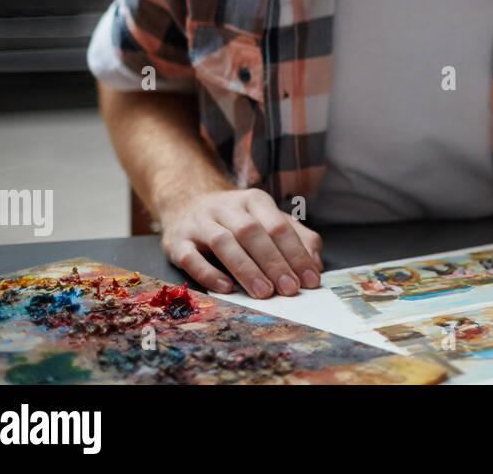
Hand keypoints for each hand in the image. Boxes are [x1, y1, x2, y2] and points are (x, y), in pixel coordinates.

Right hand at [160, 188, 322, 297]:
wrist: (186, 203)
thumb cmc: (237, 220)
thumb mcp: (269, 220)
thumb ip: (297, 238)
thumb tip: (315, 264)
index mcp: (254, 200)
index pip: (278, 226)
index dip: (296, 253)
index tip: (309, 279)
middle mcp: (227, 207)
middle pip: (253, 233)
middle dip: (274, 262)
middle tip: (289, 289)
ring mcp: (200, 223)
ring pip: (223, 242)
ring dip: (246, 269)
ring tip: (264, 292)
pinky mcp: (177, 242)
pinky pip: (190, 257)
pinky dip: (208, 273)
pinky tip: (226, 288)